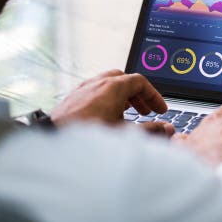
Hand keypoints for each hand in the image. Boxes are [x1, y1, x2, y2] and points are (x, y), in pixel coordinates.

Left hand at [51, 70, 170, 133]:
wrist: (54, 140)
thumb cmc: (88, 136)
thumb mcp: (124, 134)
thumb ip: (149, 130)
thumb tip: (166, 129)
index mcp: (113, 86)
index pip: (141, 82)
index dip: (154, 96)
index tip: (160, 110)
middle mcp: (98, 83)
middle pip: (125, 80)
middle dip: (138, 95)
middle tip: (146, 110)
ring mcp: (83, 88)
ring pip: (109, 84)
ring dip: (122, 97)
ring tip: (128, 113)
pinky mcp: (73, 97)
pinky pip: (95, 92)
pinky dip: (107, 99)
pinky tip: (106, 116)